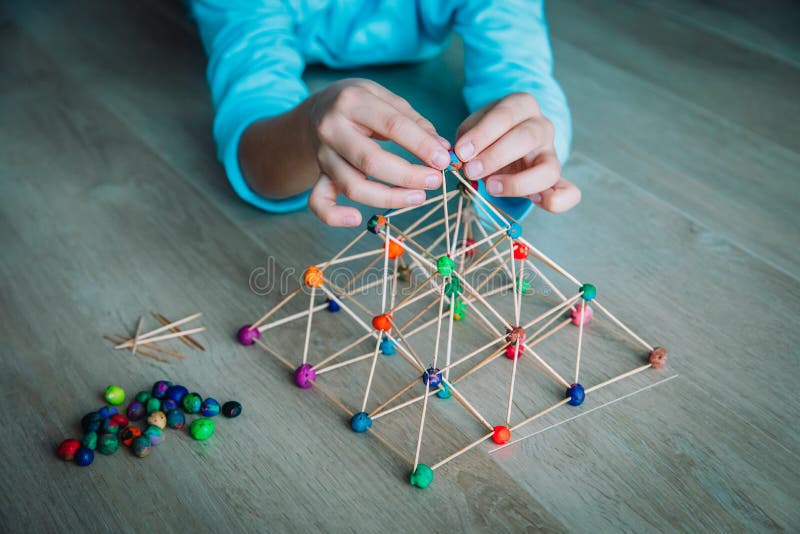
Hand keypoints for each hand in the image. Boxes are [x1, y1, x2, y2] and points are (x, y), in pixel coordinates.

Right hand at [307, 79, 450, 226]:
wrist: (320, 108)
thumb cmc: (360, 103)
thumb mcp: (386, 98)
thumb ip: (414, 122)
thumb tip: (441, 149)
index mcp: (352, 102)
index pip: (392, 126)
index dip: (421, 145)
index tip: (444, 160)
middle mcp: (332, 129)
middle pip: (371, 161)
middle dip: (408, 176)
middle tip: (435, 180)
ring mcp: (323, 155)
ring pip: (353, 186)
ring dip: (389, 198)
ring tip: (418, 198)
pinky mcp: (319, 175)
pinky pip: (319, 202)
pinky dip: (334, 216)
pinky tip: (356, 219)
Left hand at [454, 93, 579, 212]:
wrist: (504, 142)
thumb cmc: (487, 134)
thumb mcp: (473, 127)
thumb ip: (467, 139)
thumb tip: (461, 156)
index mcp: (521, 106)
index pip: (506, 115)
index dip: (483, 134)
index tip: (461, 152)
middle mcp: (542, 127)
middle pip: (526, 138)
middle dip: (495, 156)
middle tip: (470, 170)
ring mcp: (551, 153)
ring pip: (548, 168)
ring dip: (518, 182)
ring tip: (491, 187)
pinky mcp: (556, 178)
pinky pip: (569, 192)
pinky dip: (558, 200)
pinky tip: (537, 201)